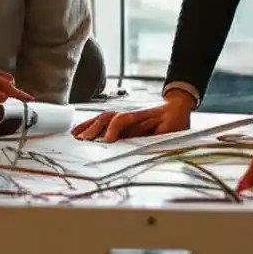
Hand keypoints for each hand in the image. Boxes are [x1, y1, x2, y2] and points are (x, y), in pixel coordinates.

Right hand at [73, 92, 195, 141]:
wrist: (175, 108)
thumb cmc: (174, 120)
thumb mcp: (172, 129)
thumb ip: (162, 136)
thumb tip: (153, 145)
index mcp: (142, 116)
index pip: (122, 119)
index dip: (114, 129)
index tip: (107, 141)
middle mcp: (129, 115)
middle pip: (108, 118)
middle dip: (95, 129)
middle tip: (85, 141)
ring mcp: (124, 117)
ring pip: (103, 119)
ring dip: (89, 127)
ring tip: (76, 136)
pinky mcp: (121, 121)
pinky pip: (103, 121)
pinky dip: (90, 125)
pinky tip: (79, 131)